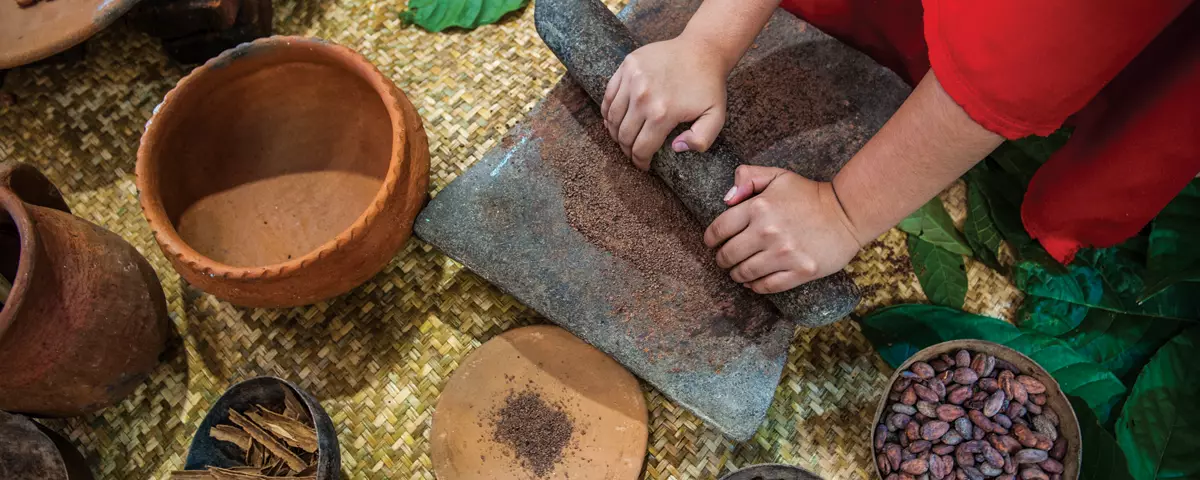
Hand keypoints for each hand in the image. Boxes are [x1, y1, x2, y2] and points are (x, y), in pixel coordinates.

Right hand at [601, 35, 728, 169]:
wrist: (702, 49)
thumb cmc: (708, 86)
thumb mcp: (716, 117)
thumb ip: (701, 139)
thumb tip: (675, 148)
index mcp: (663, 113)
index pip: (641, 148)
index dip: (640, 162)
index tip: (643, 165)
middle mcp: (643, 97)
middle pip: (624, 135)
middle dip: (627, 150)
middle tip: (633, 153)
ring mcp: (632, 79)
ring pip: (612, 117)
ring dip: (615, 132)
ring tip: (623, 138)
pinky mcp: (627, 66)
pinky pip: (609, 96)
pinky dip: (608, 111)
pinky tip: (615, 119)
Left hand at [704, 165, 866, 293]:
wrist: (848, 213)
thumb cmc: (810, 195)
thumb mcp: (779, 176)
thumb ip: (749, 177)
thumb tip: (727, 199)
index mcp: (758, 207)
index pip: (719, 229)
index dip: (710, 239)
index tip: (711, 243)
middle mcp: (767, 232)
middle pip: (729, 255)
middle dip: (722, 259)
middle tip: (724, 259)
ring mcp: (784, 254)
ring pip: (745, 273)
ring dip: (736, 274)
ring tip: (737, 272)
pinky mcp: (800, 271)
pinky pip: (767, 286)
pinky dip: (756, 286)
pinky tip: (753, 283)